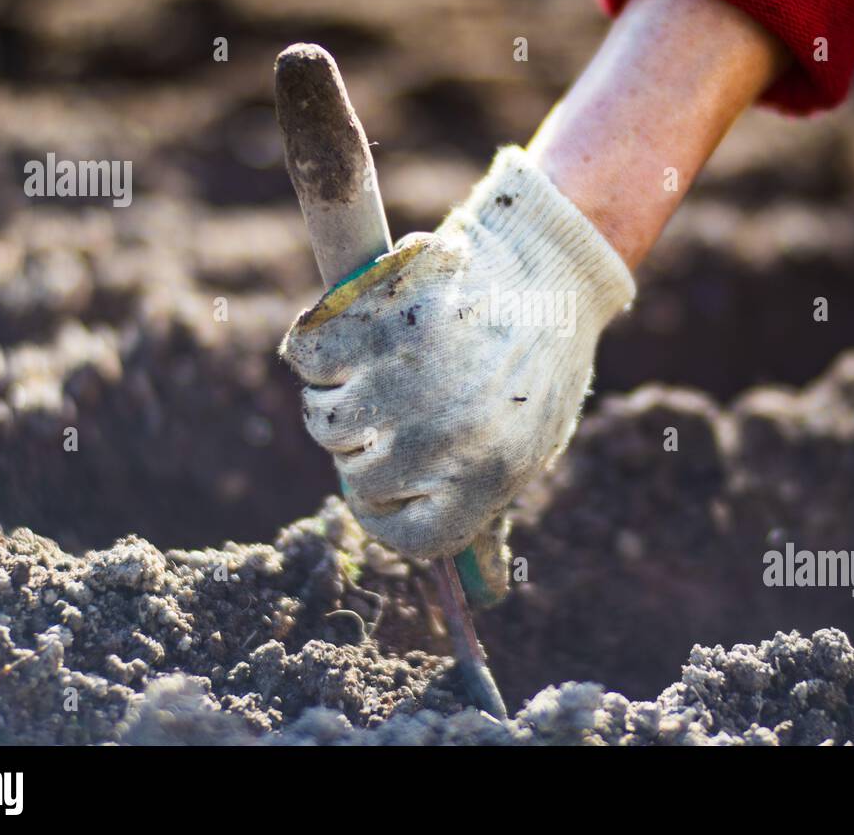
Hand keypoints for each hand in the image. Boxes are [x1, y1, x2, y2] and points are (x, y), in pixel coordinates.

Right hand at [280, 146, 634, 603]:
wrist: (546, 259)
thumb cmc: (538, 356)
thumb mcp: (529, 442)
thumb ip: (486, 506)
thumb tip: (481, 593)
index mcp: (486, 477)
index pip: (404, 538)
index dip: (387, 512)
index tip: (387, 484)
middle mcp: (440, 438)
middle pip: (354, 474)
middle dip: (368, 441)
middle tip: (402, 395)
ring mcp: (402, 380)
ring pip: (323, 419)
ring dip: (339, 394)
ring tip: (388, 360)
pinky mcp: (373, 321)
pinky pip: (307, 356)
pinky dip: (319, 344)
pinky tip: (360, 328)